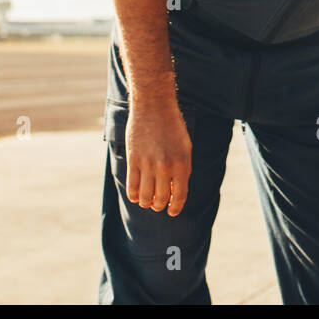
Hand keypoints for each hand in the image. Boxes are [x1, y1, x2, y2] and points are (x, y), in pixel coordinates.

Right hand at [124, 94, 192, 215]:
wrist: (154, 106)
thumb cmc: (172, 126)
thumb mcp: (185, 147)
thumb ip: (183, 169)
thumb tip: (177, 191)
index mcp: (182, 164)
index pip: (180, 195)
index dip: (176, 207)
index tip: (172, 212)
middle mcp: (165, 167)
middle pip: (161, 199)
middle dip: (160, 206)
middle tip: (159, 205)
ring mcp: (148, 164)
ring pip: (145, 197)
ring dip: (147, 203)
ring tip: (148, 201)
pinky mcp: (133, 160)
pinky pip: (132, 186)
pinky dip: (134, 195)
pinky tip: (136, 195)